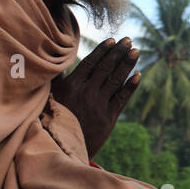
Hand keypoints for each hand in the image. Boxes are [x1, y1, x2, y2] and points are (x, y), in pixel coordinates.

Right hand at [51, 37, 140, 155]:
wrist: (61, 148)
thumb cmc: (53, 120)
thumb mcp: (51, 97)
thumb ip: (58, 79)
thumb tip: (56, 60)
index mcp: (72, 85)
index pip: (91, 62)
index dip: (103, 50)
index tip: (113, 40)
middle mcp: (86, 92)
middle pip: (106, 68)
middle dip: (118, 52)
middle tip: (128, 40)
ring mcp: (99, 105)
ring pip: (116, 80)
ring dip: (127, 64)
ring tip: (135, 51)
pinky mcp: (108, 118)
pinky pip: (122, 98)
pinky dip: (130, 86)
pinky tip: (138, 75)